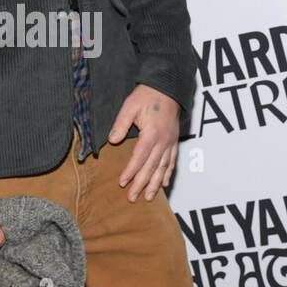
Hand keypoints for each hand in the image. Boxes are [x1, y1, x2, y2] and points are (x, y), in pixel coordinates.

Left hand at [107, 85, 180, 201]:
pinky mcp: (174, 141)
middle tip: (132, 198)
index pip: (139, 158)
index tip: (122, 183)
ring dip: (156, 184)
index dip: (131, 171)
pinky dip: (169, 174)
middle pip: (151, 167)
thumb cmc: (147, 95)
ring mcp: (170, 143)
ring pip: (163, 168)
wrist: (168, 88)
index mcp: (151, 133)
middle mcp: (163, 141)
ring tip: (148, 197)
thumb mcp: (130, 106)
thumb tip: (112, 140)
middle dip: (141, 184)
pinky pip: (172, 161)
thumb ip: (121, 124)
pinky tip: (166, 184)